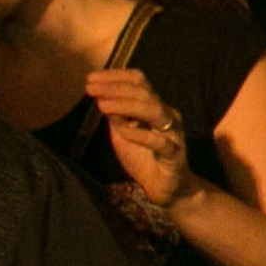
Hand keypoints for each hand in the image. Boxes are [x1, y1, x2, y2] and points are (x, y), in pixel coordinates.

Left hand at [88, 68, 200, 208]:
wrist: (166, 189)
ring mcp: (173, 133)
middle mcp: (167, 115)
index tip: (91, 78)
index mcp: (155, 107)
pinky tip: (122, 131)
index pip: (139, 82)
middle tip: (91, 88)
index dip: (116, 76)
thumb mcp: (123, 134)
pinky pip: (159, 142)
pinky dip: (140, 135)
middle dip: (115, 88)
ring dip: (125, 105)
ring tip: (102, 105)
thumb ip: (116, 116)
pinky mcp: (175, 155)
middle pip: (144, 92)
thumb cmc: (144, 158)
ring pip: (153, 110)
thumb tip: (101, 96)